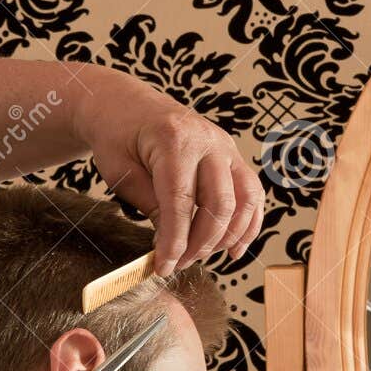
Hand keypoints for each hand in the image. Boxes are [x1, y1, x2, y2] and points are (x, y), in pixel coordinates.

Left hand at [73, 68, 263, 273]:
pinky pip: (252, 192)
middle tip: (180, 263)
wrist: (126, 105)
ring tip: (203, 256)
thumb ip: (150, 205)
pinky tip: (234, 247)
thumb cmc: (118, 136)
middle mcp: (208, 140)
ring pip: (245, 199)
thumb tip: (174, 243)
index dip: (175, 240)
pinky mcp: (232, 155)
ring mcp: (225, 146)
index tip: (165, 266)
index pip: (181, 202)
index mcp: (173, 140)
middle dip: (201, 242)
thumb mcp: (121, 172)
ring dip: (228, 236)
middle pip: (219, 204)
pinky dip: (248, 223)